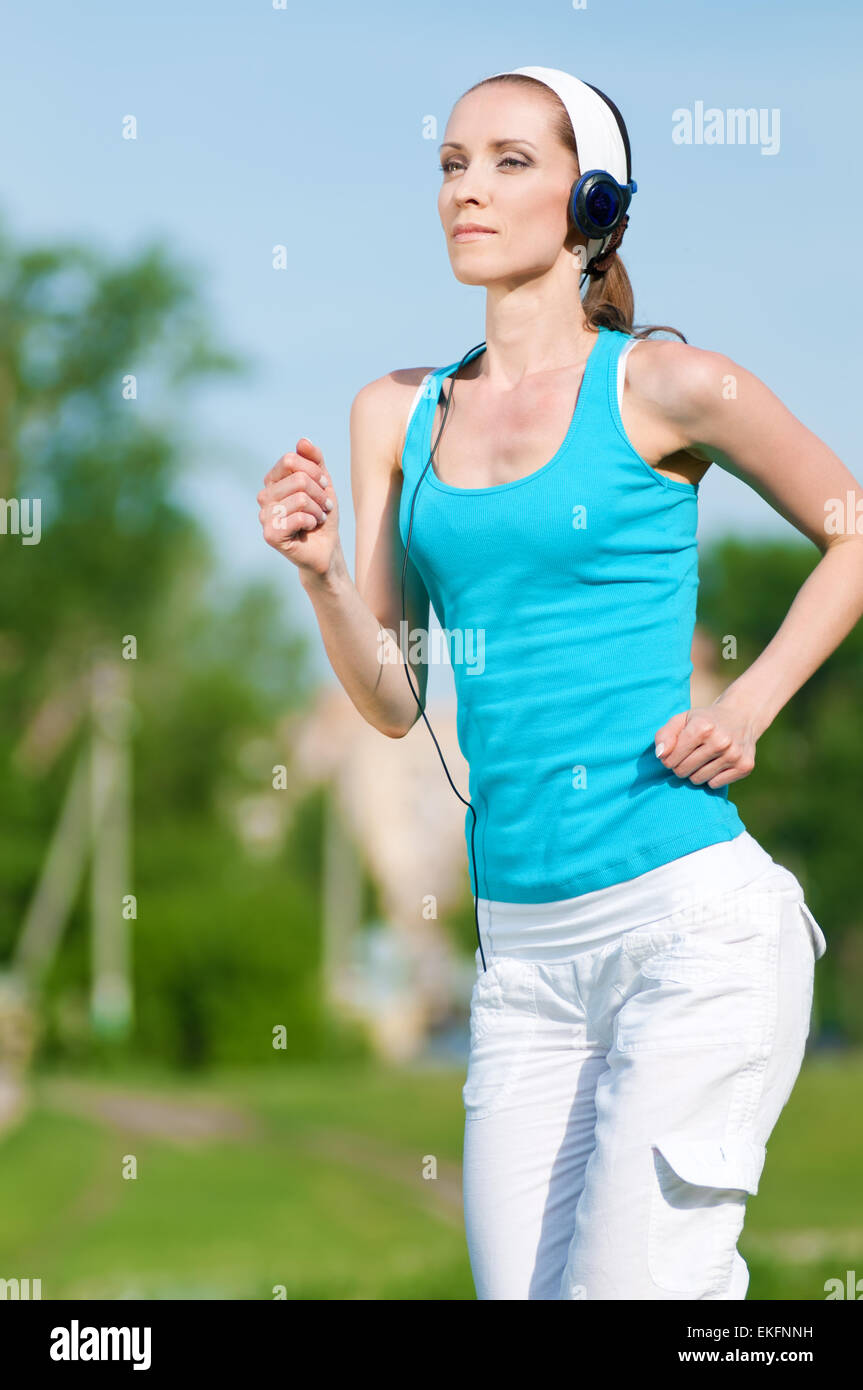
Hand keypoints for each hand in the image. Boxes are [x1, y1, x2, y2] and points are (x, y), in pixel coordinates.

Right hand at [258, 438, 339, 578]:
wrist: (326, 548)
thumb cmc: (322, 515)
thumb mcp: (323, 483)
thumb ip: (314, 460)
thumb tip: (302, 441)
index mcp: (273, 481)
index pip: (290, 460)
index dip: (314, 473)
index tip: (323, 487)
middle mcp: (264, 496)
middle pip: (298, 479)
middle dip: (320, 494)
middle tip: (324, 508)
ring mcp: (264, 516)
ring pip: (300, 498)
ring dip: (318, 510)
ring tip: (318, 518)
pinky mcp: (270, 534)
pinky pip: (298, 517)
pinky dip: (312, 521)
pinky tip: (310, 528)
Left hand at [653, 703, 756, 788]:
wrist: (741, 716)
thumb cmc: (704, 720)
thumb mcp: (682, 719)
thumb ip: (664, 735)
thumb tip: (660, 755)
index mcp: (702, 727)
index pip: (670, 759)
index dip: (668, 758)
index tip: (675, 752)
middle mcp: (720, 741)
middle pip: (683, 771)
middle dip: (681, 766)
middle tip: (689, 755)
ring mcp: (734, 755)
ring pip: (698, 779)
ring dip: (695, 772)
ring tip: (703, 758)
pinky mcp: (745, 766)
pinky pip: (715, 784)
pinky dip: (712, 777)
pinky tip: (718, 762)